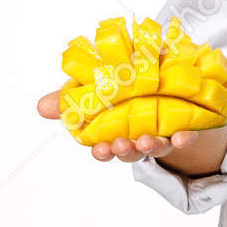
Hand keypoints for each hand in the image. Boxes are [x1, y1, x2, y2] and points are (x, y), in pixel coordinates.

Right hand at [35, 89, 201, 163]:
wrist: (167, 75)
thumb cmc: (125, 84)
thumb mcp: (96, 86)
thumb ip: (71, 99)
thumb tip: (41, 107)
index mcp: (115, 129)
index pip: (105, 147)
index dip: (102, 151)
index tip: (100, 150)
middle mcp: (137, 135)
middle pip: (130, 150)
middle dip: (125, 150)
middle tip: (122, 145)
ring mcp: (161, 132)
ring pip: (155, 146)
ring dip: (151, 146)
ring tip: (148, 140)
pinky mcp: (184, 125)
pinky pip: (185, 135)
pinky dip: (183, 137)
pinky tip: (183, 135)